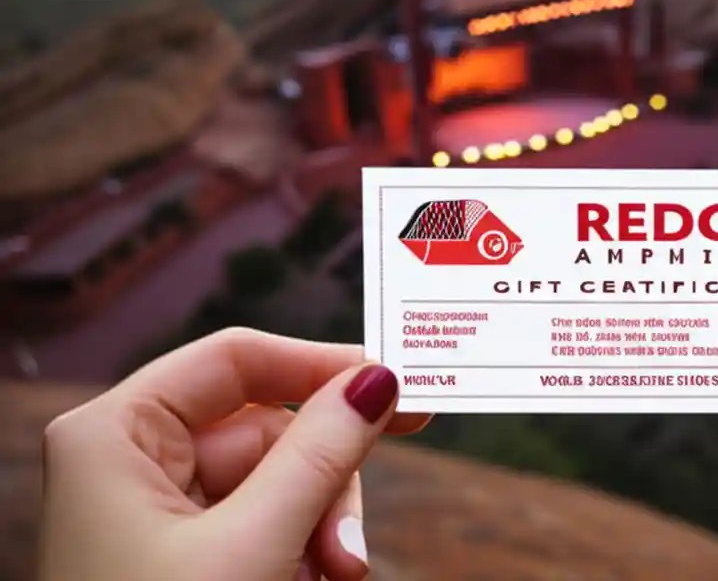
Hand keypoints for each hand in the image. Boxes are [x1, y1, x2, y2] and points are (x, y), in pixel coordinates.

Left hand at [39, 327, 431, 580]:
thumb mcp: (254, 546)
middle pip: (270, 429)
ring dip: (319, 529)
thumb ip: (321, 455)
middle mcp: (135, 461)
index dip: (320, 366)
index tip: (396, 386)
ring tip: (332, 580)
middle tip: (349, 549)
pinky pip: (267, 525)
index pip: (237, 360)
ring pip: (280, 482)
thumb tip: (378, 380)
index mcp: (119, 434)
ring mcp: (160, 511)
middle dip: (324, 486)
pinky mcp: (186, 555)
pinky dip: (300, 553)